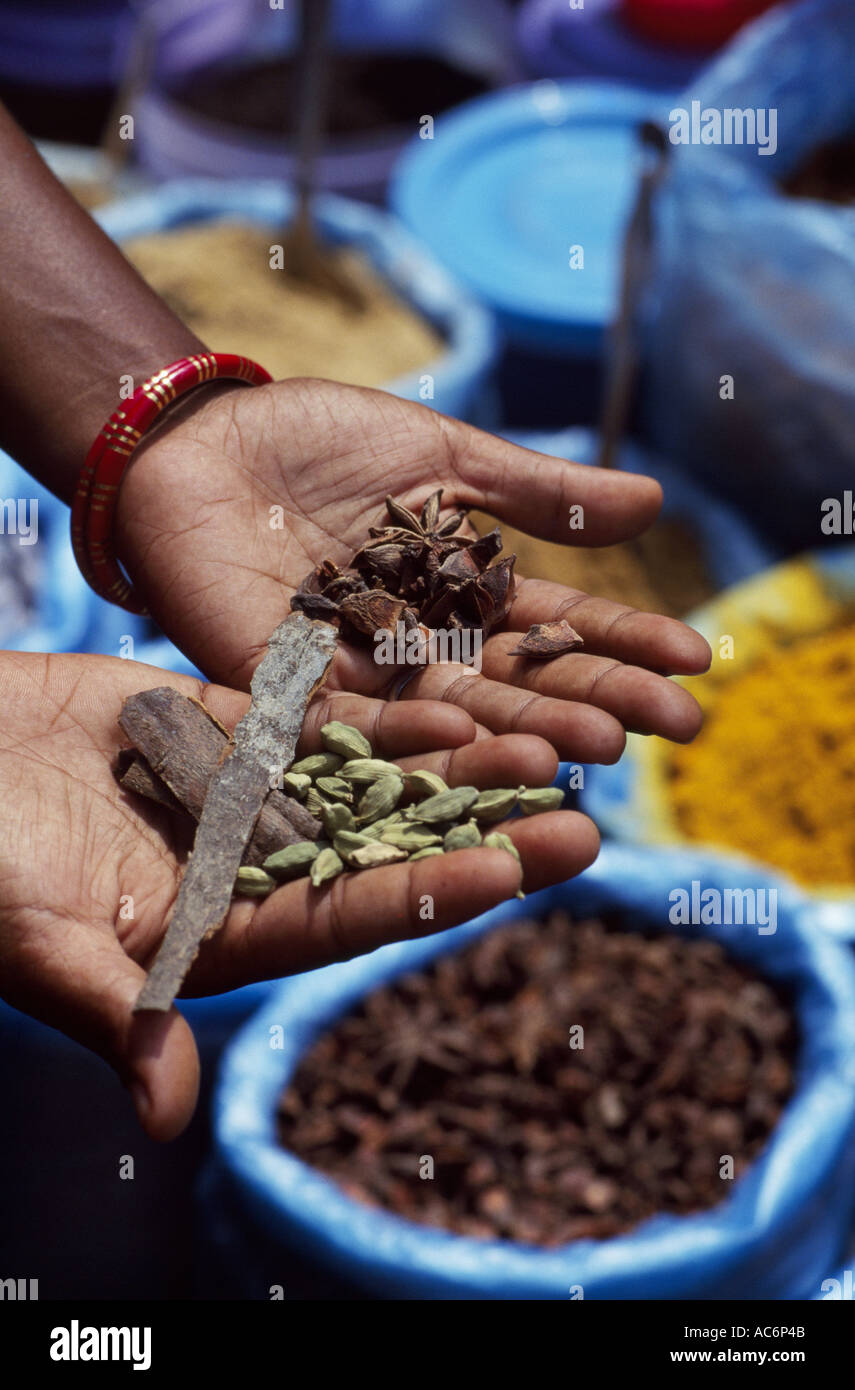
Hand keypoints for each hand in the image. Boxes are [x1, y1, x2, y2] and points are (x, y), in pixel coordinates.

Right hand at [0, 652, 597, 1139]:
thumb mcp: (35, 937)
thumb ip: (108, 1010)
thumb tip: (168, 1118)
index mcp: (222, 930)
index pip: (347, 916)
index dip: (430, 894)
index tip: (515, 869)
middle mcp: (252, 864)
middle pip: (388, 850)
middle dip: (481, 833)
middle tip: (581, 818)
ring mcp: (244, 792)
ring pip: (371, 779)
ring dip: (455, 766)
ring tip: (548, 746)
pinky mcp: (221, 725)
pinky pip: (315, 715)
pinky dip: (379, 706)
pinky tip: (454, 694)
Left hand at [116, 379, 710, 764]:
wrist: (200, 438)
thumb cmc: (317, 442)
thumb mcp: (443, 455)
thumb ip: (537, 494)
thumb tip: (655, 502)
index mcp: (460, 598)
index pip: (557, 630)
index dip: (623, 644)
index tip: (695, 660)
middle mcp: (419, 650)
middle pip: (519, 686)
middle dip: (598, 703)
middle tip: (679, 726)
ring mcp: (355, 676)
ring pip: (448, 717)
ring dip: (522, 733)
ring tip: (595, 746)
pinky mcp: (283, 690)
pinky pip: (352, 721)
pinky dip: (409, 729)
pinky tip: (469, 735)